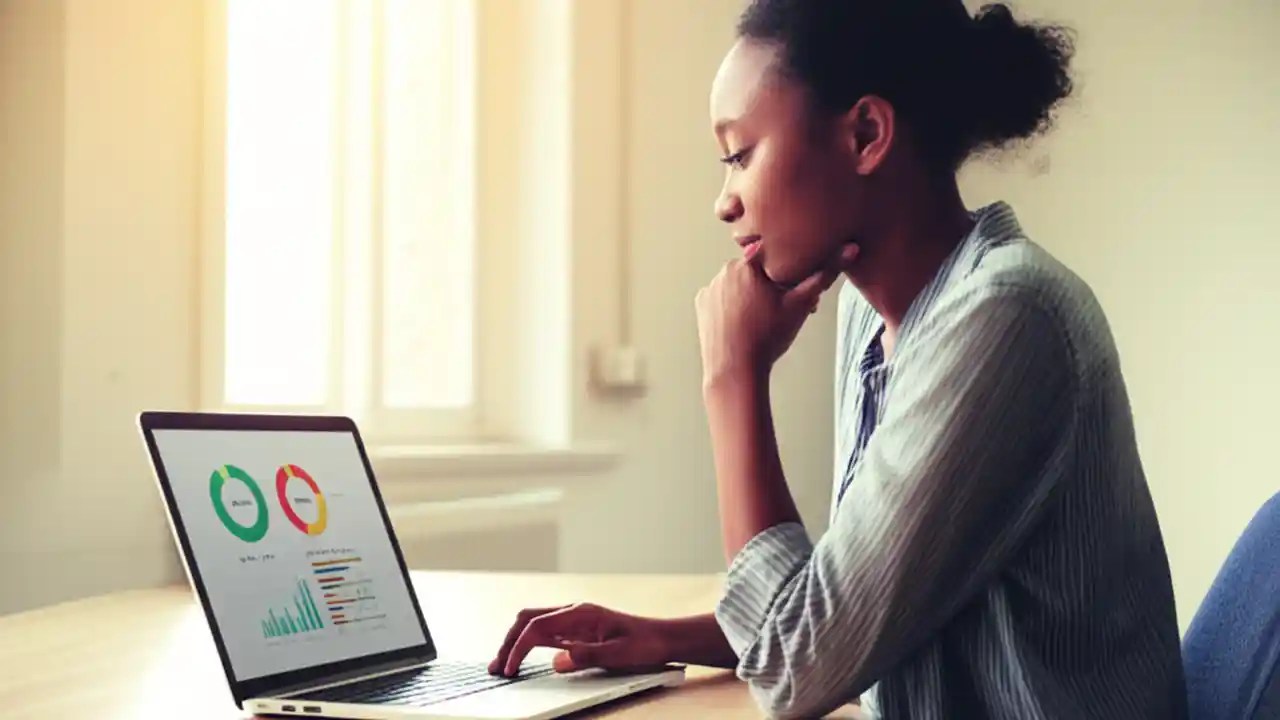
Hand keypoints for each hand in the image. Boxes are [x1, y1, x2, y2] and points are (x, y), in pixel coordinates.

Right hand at [488, 603, 669, 677]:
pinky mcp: (576, 630)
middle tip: (497, 667)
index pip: (537, 626)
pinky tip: (521, 657)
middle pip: (528, 620)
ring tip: (502, 664)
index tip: (510, 668)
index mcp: (581, 613)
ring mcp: (573, 620)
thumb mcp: (618, 654)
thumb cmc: (644, 644)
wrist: (661, 638)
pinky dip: (527, 644)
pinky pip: (544, 633)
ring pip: (533, 624)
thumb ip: (587, 656)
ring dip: (515, 642)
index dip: (519, 648)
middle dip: (508, 641)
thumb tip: (558, 661)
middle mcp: (573, 612)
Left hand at [695, 243, 858, 386]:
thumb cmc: (769, 337)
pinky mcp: (702, 304)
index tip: (791, 287)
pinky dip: (732, 306)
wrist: (735, 370)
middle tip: (782, 310)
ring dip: (750, 294)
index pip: (773, 255)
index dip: (787, 270)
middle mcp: (725, 271)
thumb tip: (852, 248)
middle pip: (755, 270)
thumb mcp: (800, 305)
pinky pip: (722, 298)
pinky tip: (742, 323)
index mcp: (748, 264)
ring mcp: (711, 288)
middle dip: (770, 285)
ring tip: (762, 320)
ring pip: (738, 284)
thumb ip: (825, 274)